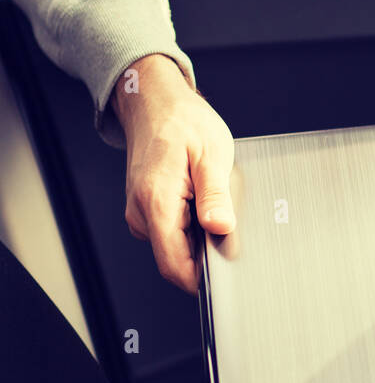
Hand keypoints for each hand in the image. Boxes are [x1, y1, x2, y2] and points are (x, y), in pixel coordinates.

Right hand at [113, 54, 235, 292]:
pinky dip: (190, 224)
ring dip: (197, 235)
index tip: (226, 275)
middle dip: (205, 251)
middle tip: (223, 218)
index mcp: (157, 202)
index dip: (201, 279)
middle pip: (176, 259)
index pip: (174, 266)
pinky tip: (198, 197)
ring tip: (209, 198)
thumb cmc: (182, 122)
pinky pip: (170, 231)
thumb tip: (221, 228)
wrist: (154, 103)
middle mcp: (142, 213)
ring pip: (174, 246)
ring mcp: (141, 213)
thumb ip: (216, 196)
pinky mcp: (146, 210)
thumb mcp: (211, 154)